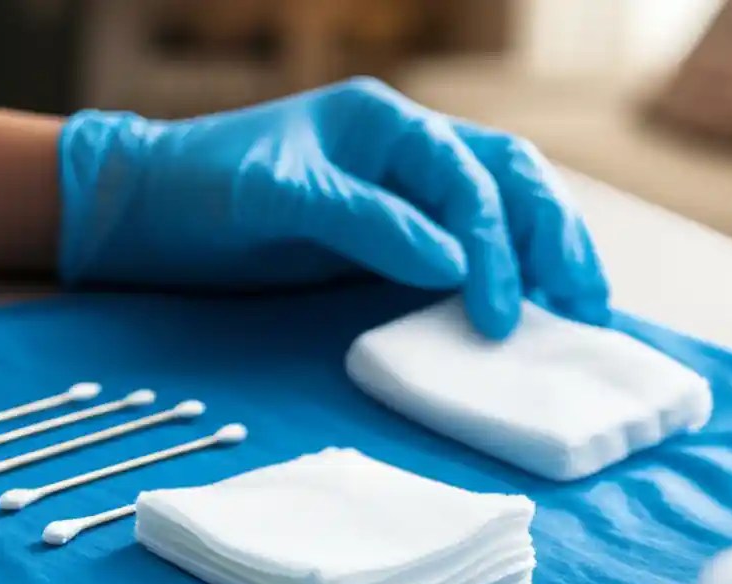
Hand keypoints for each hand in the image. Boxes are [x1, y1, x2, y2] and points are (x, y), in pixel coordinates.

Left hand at [58, 77, 608, 338]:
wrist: (148, 211)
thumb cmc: (201, 186)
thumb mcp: (278, 196)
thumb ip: (365, 221)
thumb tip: (454, 263)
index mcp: (384, 122)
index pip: (466, 177)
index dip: (493, 244)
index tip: (499, 312)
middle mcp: (404, 150)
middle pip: (509, 180)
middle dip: (552, 238)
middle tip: (584, 306)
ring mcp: (399, 192)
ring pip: (497, 210)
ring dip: (542, 253)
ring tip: (581, 309)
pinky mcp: (386, 235)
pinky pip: (460, 248)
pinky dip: (500, 274)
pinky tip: (524, 309)